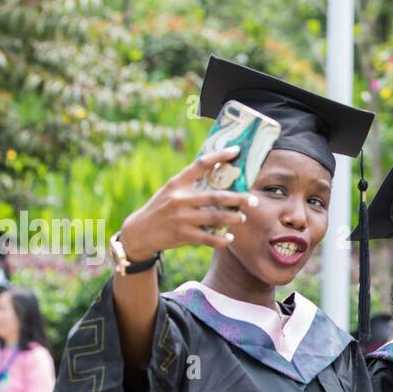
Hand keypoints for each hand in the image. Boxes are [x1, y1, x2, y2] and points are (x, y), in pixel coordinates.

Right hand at [117, 146, 258, 262]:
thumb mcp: (170, 191)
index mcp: (177, 183)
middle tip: (253, 199)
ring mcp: (182, 218)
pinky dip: (221, 240)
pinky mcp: (183, 235)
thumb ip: (190, 184)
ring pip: (216, 218)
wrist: (139, 232)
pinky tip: (229, 239)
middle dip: (238, 198)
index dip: (220, 156)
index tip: (236, 150)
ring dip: (233, 218)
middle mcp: (180, 199)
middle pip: (216, 197)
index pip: (200, 164)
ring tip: (241, 217)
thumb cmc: (160, 209)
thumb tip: (219, 176)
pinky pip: (209, 239)